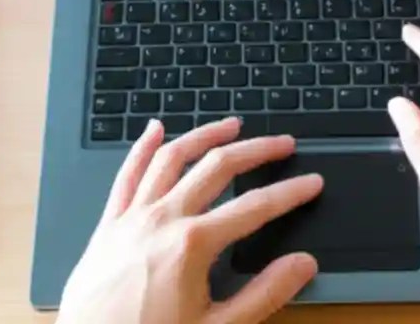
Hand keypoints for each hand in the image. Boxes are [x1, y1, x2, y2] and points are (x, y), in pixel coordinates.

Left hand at [57, 117, 322, 323]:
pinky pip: (126, 175)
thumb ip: (264, 294)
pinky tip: (154, 130)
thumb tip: (302, 265)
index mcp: (192, 245)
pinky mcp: (108, 227)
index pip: (255, 207)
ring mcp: (132, 219)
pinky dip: (142, 148)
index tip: (311, 183)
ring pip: (172, 158)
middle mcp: (162, 220)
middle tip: (283, 144)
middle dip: (256, 151)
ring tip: (231, 125)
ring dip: (205, 136)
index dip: (290, 192)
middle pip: (218, 168)